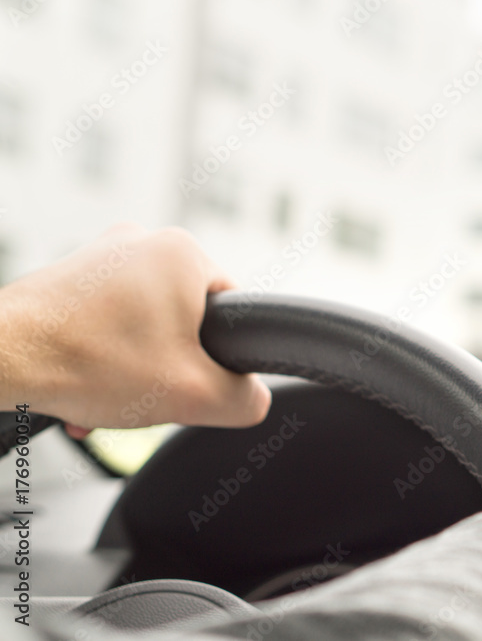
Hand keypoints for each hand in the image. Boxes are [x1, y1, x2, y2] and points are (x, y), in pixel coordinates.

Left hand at [0, 224, 271, 431]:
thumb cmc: (89, 363)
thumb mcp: (196, 395)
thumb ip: (246, 399)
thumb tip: (253, 399)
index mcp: (184, 253)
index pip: (233, 311)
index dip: (220, 357)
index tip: (191, 380)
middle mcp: (143, 241)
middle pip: (185, 322)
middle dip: (169, 367)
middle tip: (148, 395)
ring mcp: (101, 255)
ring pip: (143, 326)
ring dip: (133, 368)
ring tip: (108, 396)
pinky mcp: (69, 275)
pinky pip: (106, 322)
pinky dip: (102, 357)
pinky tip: (85, 387)